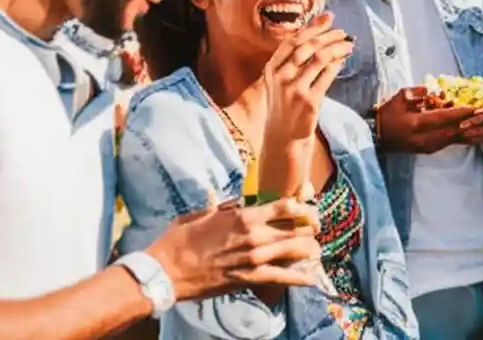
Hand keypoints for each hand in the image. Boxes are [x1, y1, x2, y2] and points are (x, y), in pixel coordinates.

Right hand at [146, 197, 321, 300]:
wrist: (166, 271)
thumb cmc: (180, 240)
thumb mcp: (202, 214)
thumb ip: (225, 207)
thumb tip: (238, 202)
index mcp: (243, 216)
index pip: (284, 205)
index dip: (301, 205)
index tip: (307, 207)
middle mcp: (254, 235)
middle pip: (295, 228)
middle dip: (310, 227)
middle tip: (315, 228)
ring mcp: (253, 259)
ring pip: (293, 251)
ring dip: (309, 250)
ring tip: (316, 249)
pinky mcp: (248, 279)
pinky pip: (281, 278)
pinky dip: (298, 278)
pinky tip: (311, 279)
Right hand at [262, 12, 353, 141]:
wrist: (283, 136)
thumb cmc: (285, 105)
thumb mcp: (281, 81)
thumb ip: (295, 60)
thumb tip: (320, 35)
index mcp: (271, 69)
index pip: (293, 41)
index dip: (312, 27)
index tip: (328, 17)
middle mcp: (280, 77)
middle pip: (307, 47)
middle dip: (328, 36)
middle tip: (342, 32)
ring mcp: (294, 89)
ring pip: (319, 59)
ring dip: (337, 48)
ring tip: (348, 44)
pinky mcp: (309, 101)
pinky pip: (327, 76)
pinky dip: (337, 64)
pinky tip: (343, 60)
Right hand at [377, 87, 475, 153]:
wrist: (377, 135)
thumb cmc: (388, 113)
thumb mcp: (401, 96)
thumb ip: (421, 92)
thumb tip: (439, 91)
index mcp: (416, 123)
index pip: (443, 117)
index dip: (460, 112)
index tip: (474, 107)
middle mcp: (423, 138)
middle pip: (451, 130)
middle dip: (468, 122)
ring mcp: (425, 147)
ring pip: (451, 138)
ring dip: (465, 129)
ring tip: (477, 121)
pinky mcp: (427, 151)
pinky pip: (446, 142)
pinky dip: (457, 135)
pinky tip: (464, 129)